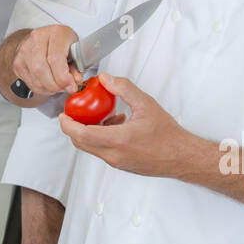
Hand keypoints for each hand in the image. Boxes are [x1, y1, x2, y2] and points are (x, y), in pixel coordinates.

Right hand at [12, 25, 82, 96]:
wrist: (44, 37)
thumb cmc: (62, 42)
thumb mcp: (76, 49)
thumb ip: (77, 66)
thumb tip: (75, 81)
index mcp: (55, 33)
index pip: (54, 59)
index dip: (63, 77)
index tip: (71, 86)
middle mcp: (37, 39)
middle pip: (41, 69)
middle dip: (56, 85)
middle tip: (66, 88)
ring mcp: (24, 50)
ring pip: (35, 79)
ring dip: (49, 89)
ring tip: (58, 86)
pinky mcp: (18, 62)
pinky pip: (30, 83)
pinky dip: (42, 89)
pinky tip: (49, 84)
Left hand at [58, 73, 192, 177]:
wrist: (182, 157)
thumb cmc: (168, 135)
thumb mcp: (146, 104)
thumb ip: (123, 89)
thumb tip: (105, 79)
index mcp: (118, 140)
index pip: (81, 135)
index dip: (67, 125)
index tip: (62, 115)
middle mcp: (114, 155)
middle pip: (81, 143)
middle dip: (73, 127)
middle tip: (75, 112)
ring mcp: (116, 162)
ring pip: (91, 147)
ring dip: (89, 131)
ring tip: (104, 115)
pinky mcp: (121, 165)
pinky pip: (102, 151)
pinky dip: (101, 137)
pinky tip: (116, 124)